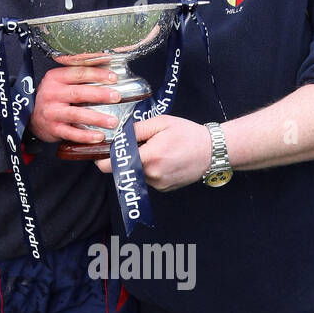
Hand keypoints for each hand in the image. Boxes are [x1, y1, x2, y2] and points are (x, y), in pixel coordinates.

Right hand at [29, 56, 121, 143]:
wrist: (31, 116)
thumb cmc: (52, 98)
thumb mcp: (60, 82)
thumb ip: (78, 79)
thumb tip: (107, 76)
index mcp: (55, 78)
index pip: (79, 73)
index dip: (97, 75)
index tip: (113, 78)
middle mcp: (52, 93)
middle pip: (79, 93)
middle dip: (100, 94)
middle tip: (116, 97)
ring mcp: (52, 112)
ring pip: (76, 114)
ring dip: (96, 118)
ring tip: (112, 121)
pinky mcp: (53, 128)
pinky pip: (71, 133)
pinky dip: (86, 136)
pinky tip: (98, 136)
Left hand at [95, 115, 210, 190]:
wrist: (213, 151)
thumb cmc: (188, 134)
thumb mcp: (160, 123)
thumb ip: (135, 129)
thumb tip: (117, 136)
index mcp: (149, 157)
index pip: (113, 165)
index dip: (103, 160)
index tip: (101, 154)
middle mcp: (152, 175)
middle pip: (124, 170)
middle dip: (125, 158)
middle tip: (137, 145)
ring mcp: (158, 184)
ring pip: (136, 175)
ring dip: (138, 165)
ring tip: (155, 150)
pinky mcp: (164, 189)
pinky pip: (147, 180)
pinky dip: (149, 170)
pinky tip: (163, 160)